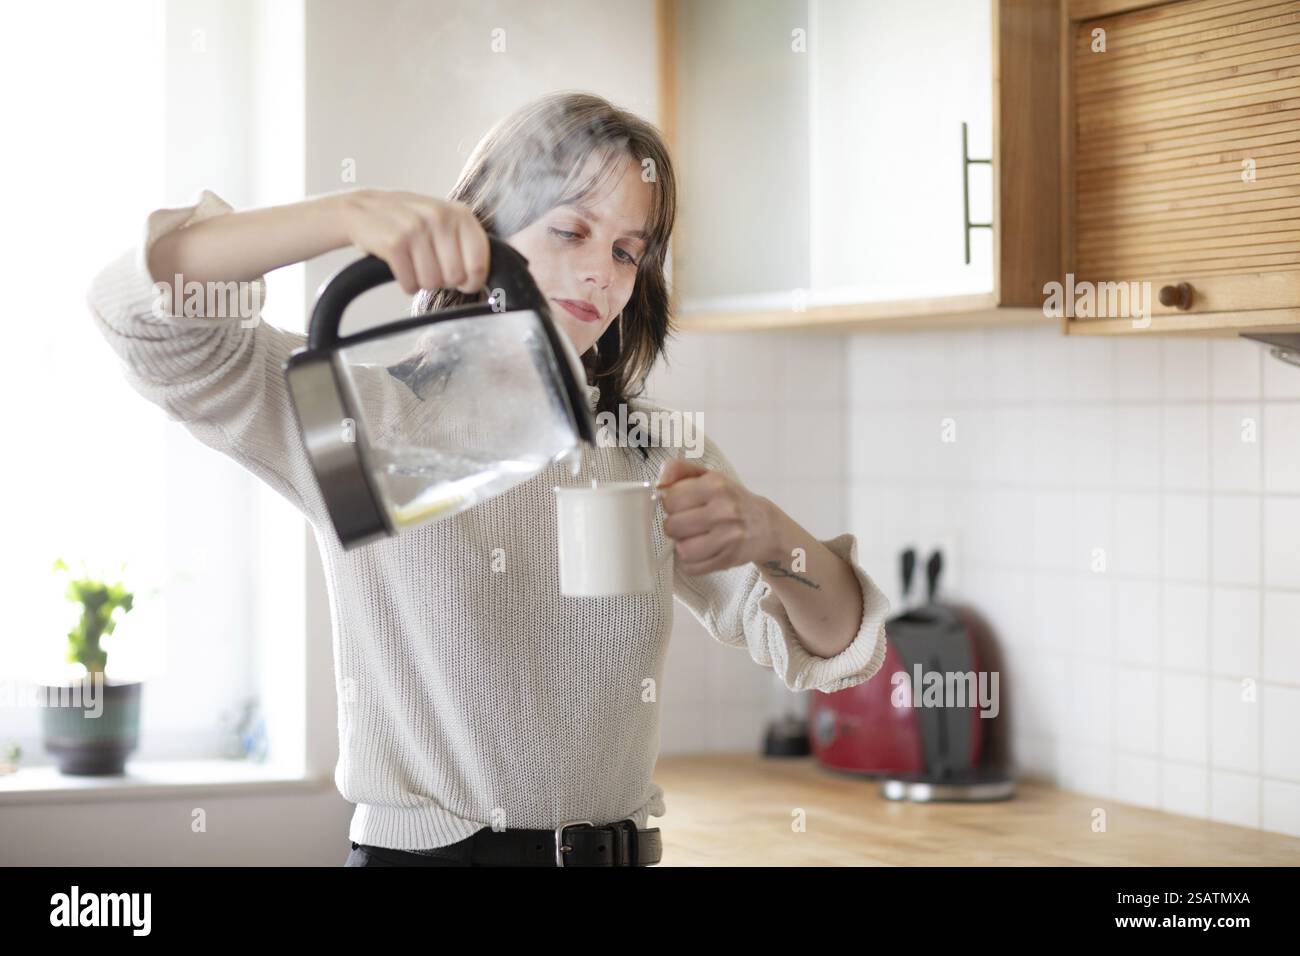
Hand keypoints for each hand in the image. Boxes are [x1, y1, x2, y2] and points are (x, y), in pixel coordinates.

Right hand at [335, 188, 489, 295]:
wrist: (362, 209)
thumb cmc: (410, 221)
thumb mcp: (444, 222)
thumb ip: (467, 243)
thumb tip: (484, 280)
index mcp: (460, 214)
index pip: (479, 264)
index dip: (471, 281)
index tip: (463, 281)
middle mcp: (440, 217)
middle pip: (455, 278)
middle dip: (442, 280)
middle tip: (429, 265)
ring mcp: (416, 228)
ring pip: (432, 283)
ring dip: (421, 281)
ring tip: (413, 262)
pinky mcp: (394, 243)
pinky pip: (410, 284)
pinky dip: (405, 283)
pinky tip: (400, 266)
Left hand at [655, 458, 778, 574]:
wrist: (766, 526)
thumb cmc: (731, 500)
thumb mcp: (709, 477)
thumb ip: (680, 470)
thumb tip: (659, 482)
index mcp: (716, 485)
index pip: (671, 499)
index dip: (671, 503)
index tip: (681, 505)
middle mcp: (724, 510)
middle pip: (672, 526)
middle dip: (674, 526)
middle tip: (686, 523)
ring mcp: (728, 537)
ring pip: (682, 550)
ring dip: (682, 546)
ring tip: (693, 538)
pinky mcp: (729, 559)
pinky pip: (692, 567)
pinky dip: (690, 562)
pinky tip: (700, 551)